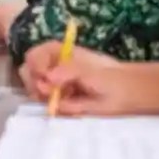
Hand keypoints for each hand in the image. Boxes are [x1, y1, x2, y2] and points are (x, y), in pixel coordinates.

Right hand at [19, 41, 133, 115]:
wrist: (130, 94)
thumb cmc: (111, 77)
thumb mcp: (90, 71)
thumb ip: (68, 72)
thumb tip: (48, 78)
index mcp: (59, 53)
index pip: (35, 55)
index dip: (35, 65)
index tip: (44, 77)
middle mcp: (54, 67)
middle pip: (28, 70)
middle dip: (34, 82)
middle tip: (50, 92)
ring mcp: (55, 84)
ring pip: (34, 88)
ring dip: (42, 94)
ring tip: (59, 98)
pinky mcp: (60, 100)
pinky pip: (46, 103)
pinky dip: (51, 105)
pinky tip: (65, 105)